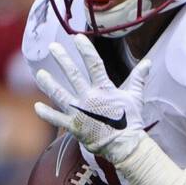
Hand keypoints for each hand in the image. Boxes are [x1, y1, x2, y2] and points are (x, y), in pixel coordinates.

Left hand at [34, 35, 150, 170]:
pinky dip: (47, 114)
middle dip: (62, 59)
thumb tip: (148, 63)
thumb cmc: (130, 122)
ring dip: (48, 83)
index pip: (94, 64)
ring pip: (60, 94)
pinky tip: (37, 107)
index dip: (85, 49)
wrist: (124, 146)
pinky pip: (57, 119)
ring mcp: (79, 112)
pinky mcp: (74, 127)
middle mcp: (89, 98)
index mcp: (104, 89)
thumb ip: (138, 79)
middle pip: (73, 74)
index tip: (76, 37)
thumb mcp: (135, 97)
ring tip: (40, 74)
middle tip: (53, 47)